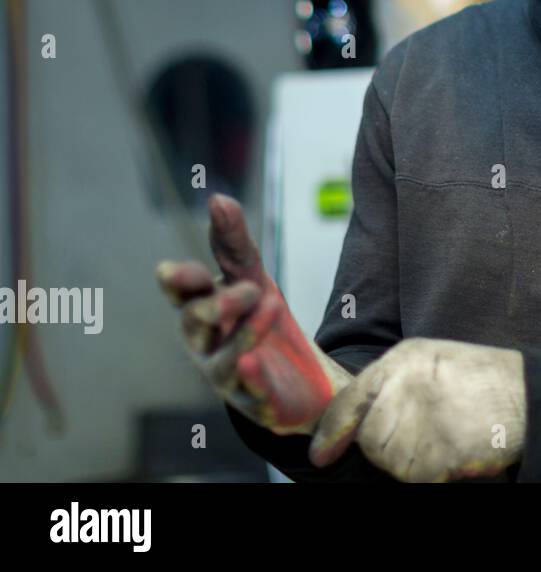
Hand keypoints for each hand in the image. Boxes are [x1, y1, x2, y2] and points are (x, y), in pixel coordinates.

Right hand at [156, 193, 350, 434]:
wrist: (305, 376)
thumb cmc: (263, 319)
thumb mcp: (253, 276)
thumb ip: (233, 243)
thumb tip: (218, 198)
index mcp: (202, 310)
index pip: (182, 294)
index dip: (179, 283)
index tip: (175, 271)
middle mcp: (207, 344)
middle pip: (197, 324)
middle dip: (218, 305)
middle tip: (252, 288)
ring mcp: (228, 376)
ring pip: (223, 360)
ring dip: (243, 335)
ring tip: (271, 305)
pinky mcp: (256, 402)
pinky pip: (249, 394)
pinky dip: (250, 380)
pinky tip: (253, 365)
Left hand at [308, 338, 525, 481]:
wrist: (531, 396)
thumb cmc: (486, 381)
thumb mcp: (436, 361)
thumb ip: (396, 382)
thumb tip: (361, 418)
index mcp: (402, 360)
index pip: (349, 400)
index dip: (331, 432)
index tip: (321, 454)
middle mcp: (404, 386)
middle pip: (369, 438)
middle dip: (389, 446)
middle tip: (427, 435)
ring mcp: (420, 419)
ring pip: (389, 461)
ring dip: (412, 461)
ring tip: (447, 438)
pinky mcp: (436, 451)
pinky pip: (415, 476)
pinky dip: (432, 473)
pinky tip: (456, 451)